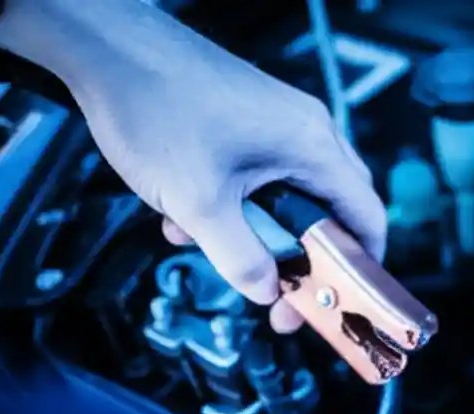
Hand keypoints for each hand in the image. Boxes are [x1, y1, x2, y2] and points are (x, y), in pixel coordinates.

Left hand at [0, 0, 386, 332]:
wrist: (107, 50)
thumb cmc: (157, 109)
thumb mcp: (198, 204)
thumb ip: (239, 258)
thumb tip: (265, 291)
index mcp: (313, 148)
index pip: (367, 218)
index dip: (361, 267)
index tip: (337, 303)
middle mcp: (307, 130)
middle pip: (329, 210)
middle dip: (301, 255)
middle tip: (278, 292)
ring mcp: (277, 121)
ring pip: (286, 195)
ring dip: (255, 230)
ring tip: (211, 245)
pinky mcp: (247, 118)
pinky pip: (257, 174)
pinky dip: (232, 202)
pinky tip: (186, 213)